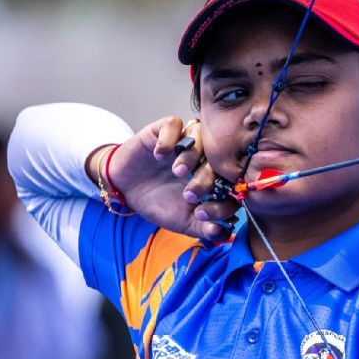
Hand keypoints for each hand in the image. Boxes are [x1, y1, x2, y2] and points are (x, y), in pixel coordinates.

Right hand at [88, 116, 239, 240]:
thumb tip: (222, 234)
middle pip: (218, 159)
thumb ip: (203, 227)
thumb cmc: (159, 202)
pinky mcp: (164, 130)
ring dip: (191, 155)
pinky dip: (169, 138)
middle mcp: (204, 156)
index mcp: (215, 177)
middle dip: (206, 178)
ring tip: (177, 171)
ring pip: (200, 136)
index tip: (203, 213)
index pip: (232, 180)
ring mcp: (185, 141)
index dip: (222, 196)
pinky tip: (159, 154)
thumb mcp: (182, 221)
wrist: (126, 188)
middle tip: (189, 194)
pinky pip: (173, 124)